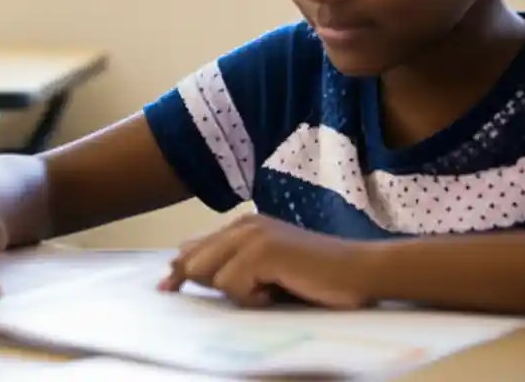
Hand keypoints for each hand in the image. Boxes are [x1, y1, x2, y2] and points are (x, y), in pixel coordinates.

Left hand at [158, 214, 376, 309]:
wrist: (361, 271)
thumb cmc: (316, 279)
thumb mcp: (266, 271)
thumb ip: (230, 265)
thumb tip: (183, 265)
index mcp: (242, 226)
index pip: (195, 249)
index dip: (179, 271)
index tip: (164, 289)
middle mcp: (243, 225)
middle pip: (193, 262)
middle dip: (210, 286)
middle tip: (254, 293)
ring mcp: (251, 235)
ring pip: (211, 276)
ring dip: (240, 294)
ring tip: (273, 290)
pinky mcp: (262, 250)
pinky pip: (232, 285)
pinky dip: (254, 298)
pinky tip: (279, 290)